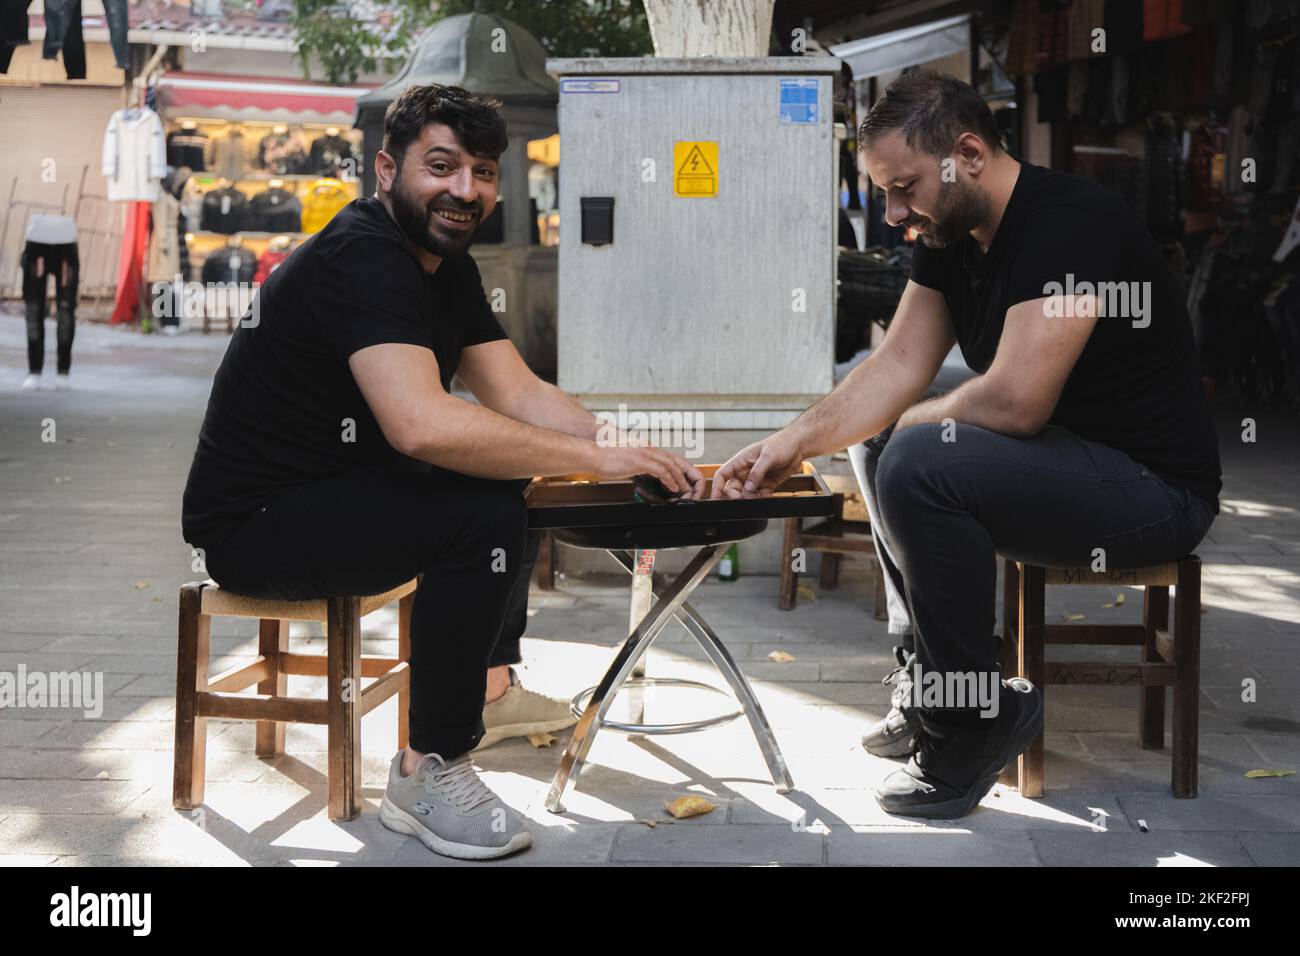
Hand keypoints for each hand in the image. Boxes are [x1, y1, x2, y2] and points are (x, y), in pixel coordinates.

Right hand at [591, 445, 705, 498]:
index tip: (684, 478)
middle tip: (690, 485)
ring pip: (671, 465)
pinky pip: (661, 471)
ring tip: (685, 489)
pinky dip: (670, 480)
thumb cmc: (605, 457)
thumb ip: (637, 464)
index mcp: (644, 446)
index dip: (679, 467)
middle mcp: (647, 447)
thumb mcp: (625, 459)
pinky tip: (673, 488)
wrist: (592, 453)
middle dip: (684, 473)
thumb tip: (643, 473)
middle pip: (673, 459)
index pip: (668, 456)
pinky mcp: (640, 461)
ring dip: (680, 478)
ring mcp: (644, 453)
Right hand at [710, 429, 803, 498]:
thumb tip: (748, 488)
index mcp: (741, 460)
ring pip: (747, 494)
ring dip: (751, 498)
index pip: (722, 475)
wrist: (799, 445)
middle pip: (733, 488)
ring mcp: (756, 478)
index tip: (715, 498)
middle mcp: (746, 470)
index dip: (716, 487)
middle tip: (745, 498)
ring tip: (760, 496)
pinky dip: (762, 498)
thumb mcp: (767, 457)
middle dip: (737, 496)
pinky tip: (767, 495)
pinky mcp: (767, 484)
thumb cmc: (781, 443)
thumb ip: (756, 473)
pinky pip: (760, 496)